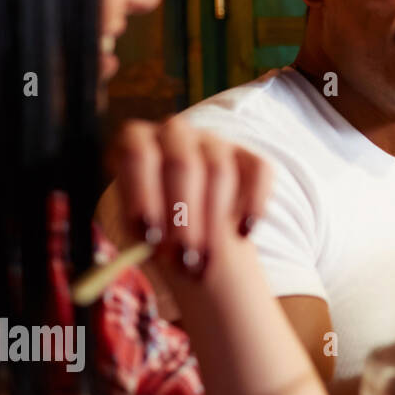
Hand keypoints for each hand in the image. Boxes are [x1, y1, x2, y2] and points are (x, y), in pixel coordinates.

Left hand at [108, 117, 270, 280]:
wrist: (188, 237)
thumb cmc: (154, 231)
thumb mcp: (135, 233)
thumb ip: (139, 234)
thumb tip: (145, 245)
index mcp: (136, 142)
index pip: (137, 154)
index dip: (142, 194)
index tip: (149, 237)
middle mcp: (175, 134)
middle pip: (182, 164)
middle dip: (184, 217)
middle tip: (184, 260)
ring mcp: (214, 142)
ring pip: (219, 171)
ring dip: (214, 221)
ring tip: (205, 260)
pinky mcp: (248, 156)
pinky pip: (259, 171)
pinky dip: (254, 204)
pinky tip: (243, 233)